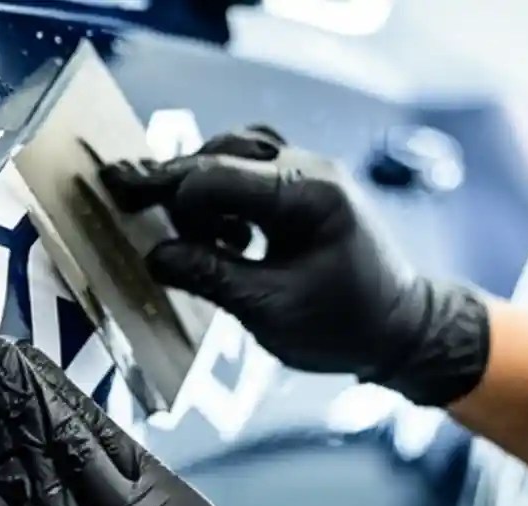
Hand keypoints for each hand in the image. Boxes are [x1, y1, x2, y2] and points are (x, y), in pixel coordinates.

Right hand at [100, 126, 489, 406]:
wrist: (405, 330)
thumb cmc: (346, 326)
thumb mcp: (270, 311)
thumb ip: (210, 277)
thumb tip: (154, 257)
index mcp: (307, 195)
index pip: (217, 176)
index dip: (166, 194)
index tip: (122, 204)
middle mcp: (310, 170)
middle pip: (222, 153)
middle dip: (174, 181)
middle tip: (126, 198)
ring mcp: (311, 174)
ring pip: (236, 153)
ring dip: (200, 184)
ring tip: (180, 226)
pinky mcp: (307, 188)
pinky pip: (254, 169)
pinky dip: (223, 190)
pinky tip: (217, 230)